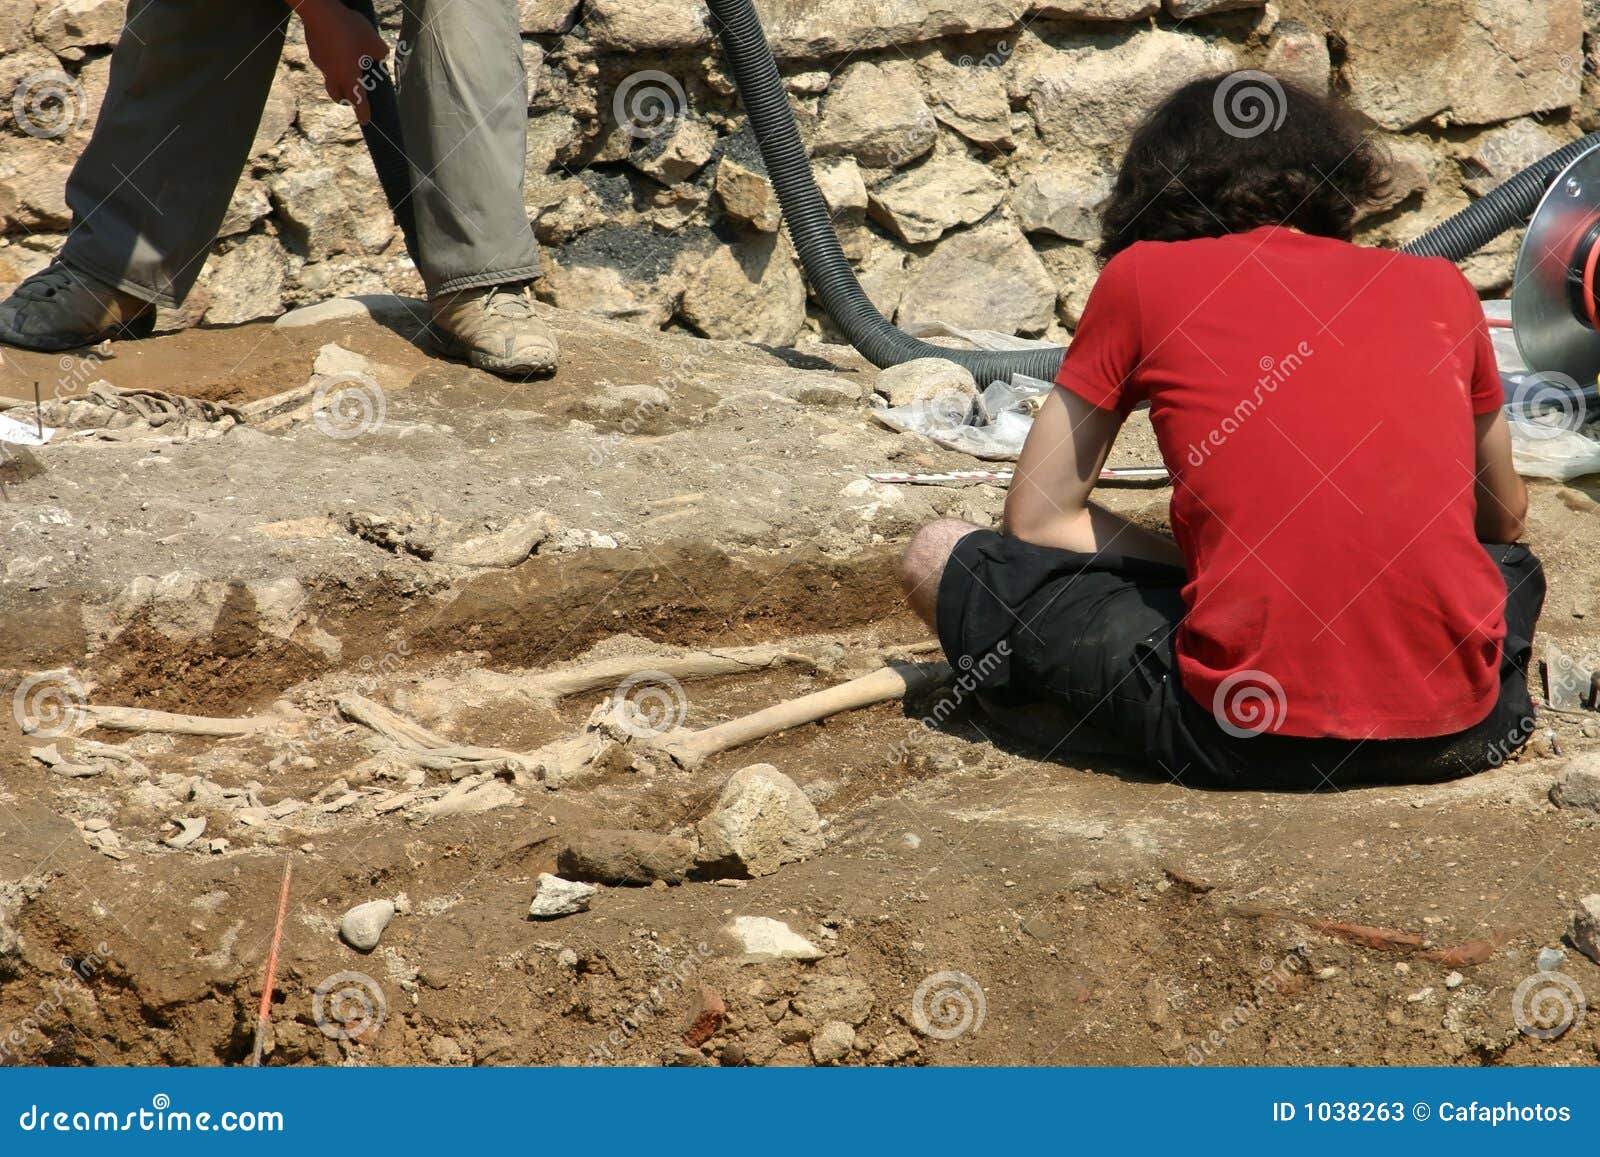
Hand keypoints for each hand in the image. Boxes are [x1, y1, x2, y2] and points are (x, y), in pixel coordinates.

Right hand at [295, 0, 389, 124]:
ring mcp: (319, 63)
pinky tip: (337, 48)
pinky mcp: (312, 50)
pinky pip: (324, 61)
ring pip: (329, 77)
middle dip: (344, 99)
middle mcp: (332, 74)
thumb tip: (379, 56)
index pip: (357, 100)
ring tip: (347, 66)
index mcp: (348, 77)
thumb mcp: (373, 41)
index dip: (362, 111)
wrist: (319, 12)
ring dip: (337, 78)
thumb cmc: (349, 30)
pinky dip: (331, 61)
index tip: (364, 121)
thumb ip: (379, 53)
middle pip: (336, 94)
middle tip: (351, 97)